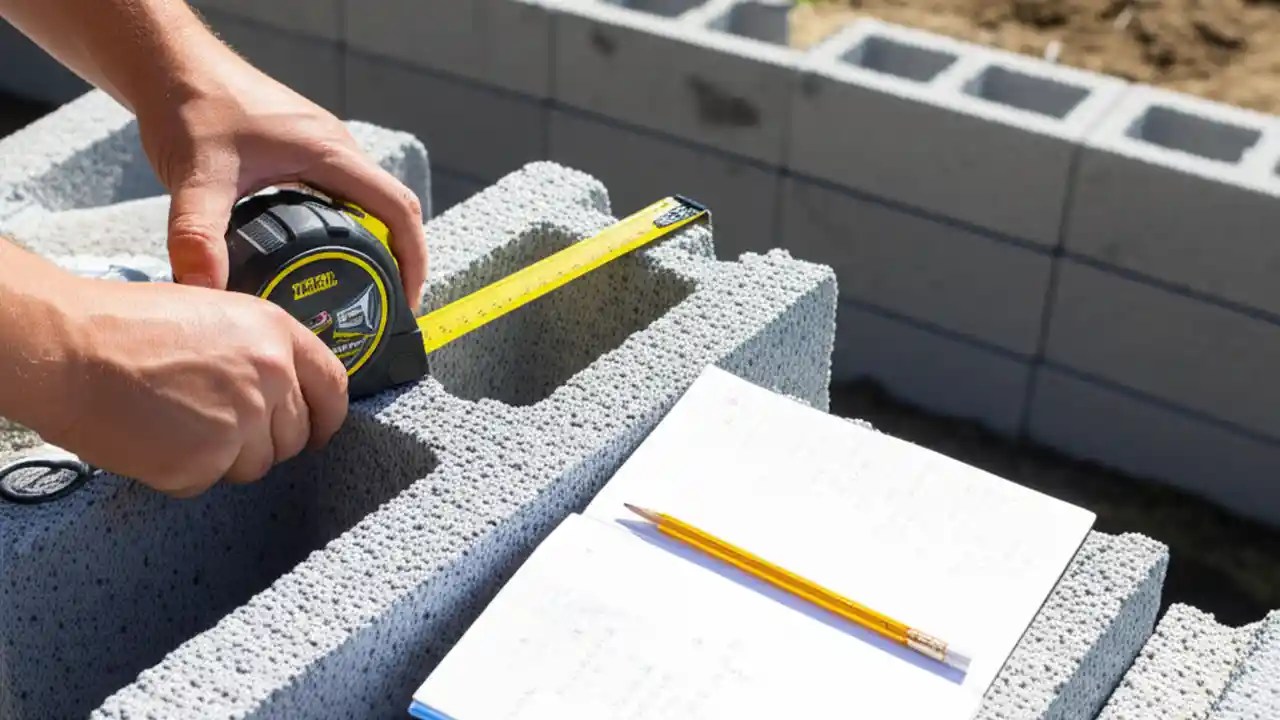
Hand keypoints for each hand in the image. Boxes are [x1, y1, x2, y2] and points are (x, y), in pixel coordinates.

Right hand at [44, 277, 349, 497]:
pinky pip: (208, 481)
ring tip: (177, 424)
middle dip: (262, 440)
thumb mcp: (214, 314)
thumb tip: (280, 388)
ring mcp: (240, 424)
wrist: (70, 351)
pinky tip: (155, 439)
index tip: (318, 431)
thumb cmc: (127, 326)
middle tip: (216, 426)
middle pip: (294, 437)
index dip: (327, 416)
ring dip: (223, 458)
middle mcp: (270, 379)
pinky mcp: (204, 462)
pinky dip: (183, 472)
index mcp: (276, 335)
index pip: (333, 387)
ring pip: (255, 466)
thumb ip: (257, 351)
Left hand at [135, 48, 427, 307]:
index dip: (412, 258)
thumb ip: (197, 235)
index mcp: (330, 153)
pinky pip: (341, 194)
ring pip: (368, 201)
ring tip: (358, 286)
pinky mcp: (301, 151)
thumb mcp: (194, 175)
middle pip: (392, 208)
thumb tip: (202, 291)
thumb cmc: (190, 104)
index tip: (407, 299)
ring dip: (376, 242)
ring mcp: (320, 149)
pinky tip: (319, 253)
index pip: (398, 208)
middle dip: (399, 258)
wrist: (170, 64)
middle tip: (384, 304)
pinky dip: (346, 228)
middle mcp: (335, 149)